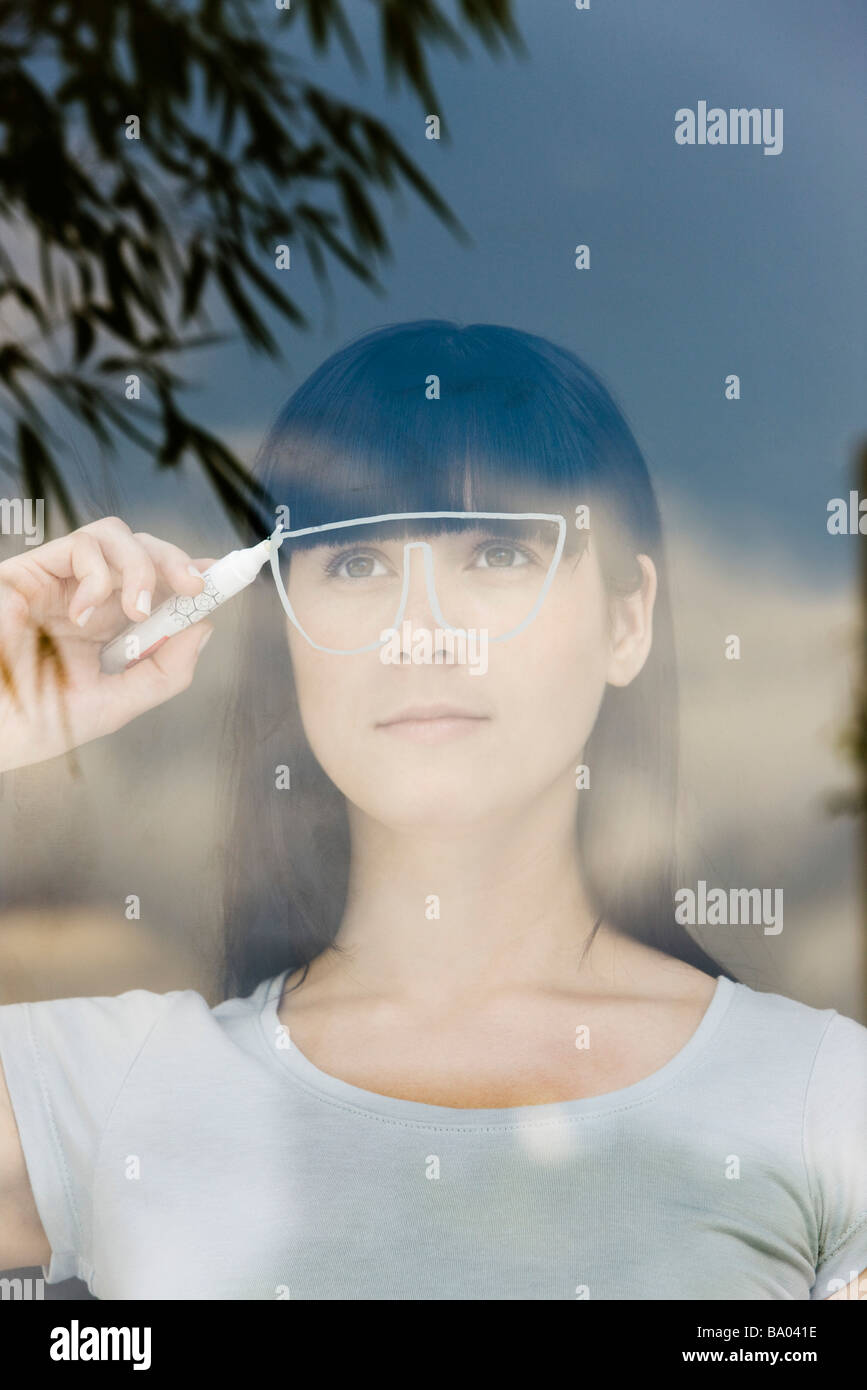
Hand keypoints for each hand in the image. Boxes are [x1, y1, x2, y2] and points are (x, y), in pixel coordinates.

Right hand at [0, 516, 218, 772]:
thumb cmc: (40, 722)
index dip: (193, 573)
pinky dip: (98, 575)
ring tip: (138, 611)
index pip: (160, 585)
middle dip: (177, 561)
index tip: (226, 577)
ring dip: (141, 566)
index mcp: (111, 627)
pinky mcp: (31, 571)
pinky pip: (80, 545)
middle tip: (195, 586)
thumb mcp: (116, 703)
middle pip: (145, 551)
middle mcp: (89, 598)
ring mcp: (61, 582)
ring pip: (116, 536)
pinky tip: (87, 614)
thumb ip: (163, 671)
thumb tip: (204, 627)